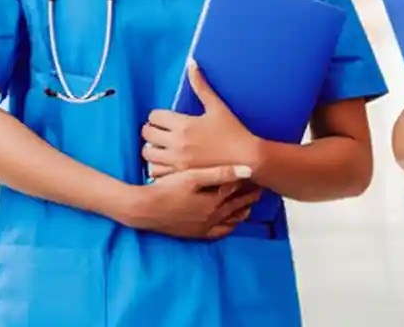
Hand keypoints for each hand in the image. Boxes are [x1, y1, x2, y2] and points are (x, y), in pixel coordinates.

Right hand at [118, 164, 260, 239]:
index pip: (236, 189)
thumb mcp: (192, 177)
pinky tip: (230, 224)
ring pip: (230, 220)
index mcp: (213, 201)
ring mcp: (204, 227)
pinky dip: (228, 227)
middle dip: (248, 196)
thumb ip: (220, 173)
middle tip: (258, 188)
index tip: (255, 173)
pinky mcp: (195, 233)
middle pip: (236, 205)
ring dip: (241, 212)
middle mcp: (213, 216)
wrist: (144, 210)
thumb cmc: (166, 189)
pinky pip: (218, 233)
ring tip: (249, 205)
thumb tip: (247, 170)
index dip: (246, 180)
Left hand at [141, 61, 259, 178]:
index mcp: (183, 124)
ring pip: (147, 154)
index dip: (158, 116)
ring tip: (161, 147)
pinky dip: (157, 166)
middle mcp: (177, 143)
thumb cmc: (233, 132)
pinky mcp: (181, 176)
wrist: (247, 159)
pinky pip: (156, 172)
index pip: (154, 116)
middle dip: (152, 130)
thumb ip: (201, 85)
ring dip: (152, 149)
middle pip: (146, 133)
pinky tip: (167, 162)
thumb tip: (192, 63)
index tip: (165, 119)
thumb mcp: (216, 106)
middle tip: (161, 132)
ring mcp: (177, 162)